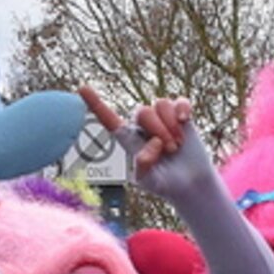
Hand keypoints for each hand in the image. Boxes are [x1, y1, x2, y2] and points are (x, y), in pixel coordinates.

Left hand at [78, 87, 213, 202]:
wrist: (190, 184)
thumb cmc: (165, 184)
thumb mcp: (150, 182)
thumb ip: (144, 167)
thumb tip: (152, 144)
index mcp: (129, 139)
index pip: (109, 119)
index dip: (96, 104)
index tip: (82, 89)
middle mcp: (143, 126)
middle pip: (143, 111)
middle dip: (158, 130)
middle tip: (170, 150)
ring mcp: (162, 119)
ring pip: (160, 104)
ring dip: (171, 125)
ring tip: (177, 145)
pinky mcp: (181, 116)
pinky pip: (179, 102)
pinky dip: (183, 109)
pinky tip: (185, 120)